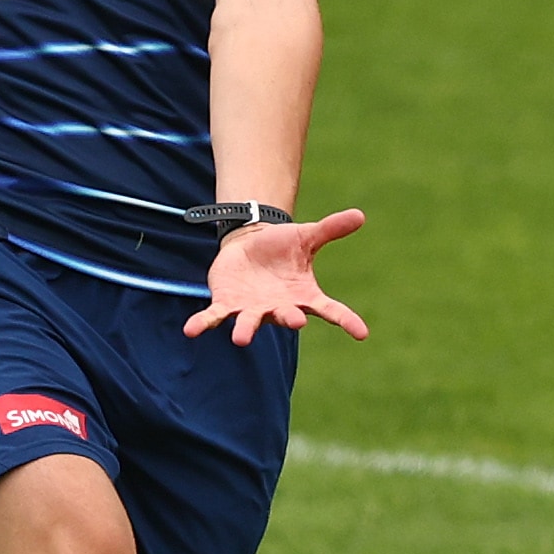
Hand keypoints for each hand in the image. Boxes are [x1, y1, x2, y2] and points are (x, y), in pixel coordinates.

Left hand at [184, 210, 368, 346]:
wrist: (249, 248)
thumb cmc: (282, 247)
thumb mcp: (307, 236)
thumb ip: (331, 229)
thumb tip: (360, 215)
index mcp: (303, 295)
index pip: (330, 310)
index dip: (346, 320)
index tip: (362, 333)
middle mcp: (279, 308)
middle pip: (287, 316)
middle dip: (290, 318)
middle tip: (296, 321)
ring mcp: (252, 309)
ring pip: (249, 323)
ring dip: (245, 330)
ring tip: (241, 339)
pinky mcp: (227, 304)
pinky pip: (214, 316)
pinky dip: (203, 324)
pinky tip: (191, 330)